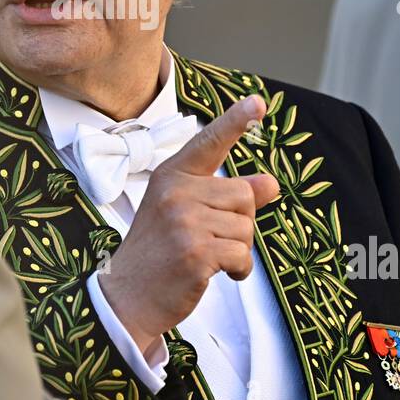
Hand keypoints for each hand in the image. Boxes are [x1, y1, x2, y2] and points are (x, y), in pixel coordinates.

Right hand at [97, 95, 279, 359]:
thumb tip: (272, 182)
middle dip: (240, 221)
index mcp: (172, 175)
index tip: (257, 102)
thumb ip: (227, 195)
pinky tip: (215, 273)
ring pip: (246, 227)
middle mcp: (176, 192)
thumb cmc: (159, 251)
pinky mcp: (195, 252)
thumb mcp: (187, 213)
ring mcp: (184, 221)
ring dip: (238, 249)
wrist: (128, 296)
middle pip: (244, 193)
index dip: (236, 121)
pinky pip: (242, 254)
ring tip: (207, 257)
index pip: (209, 142)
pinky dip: (238, 269)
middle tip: (210, 238)